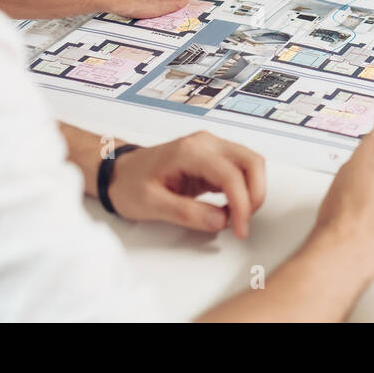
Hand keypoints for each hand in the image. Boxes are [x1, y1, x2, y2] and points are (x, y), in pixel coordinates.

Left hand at [108, 131, 265, 237]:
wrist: (117, 172)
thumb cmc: (129, 184)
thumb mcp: (151, 204)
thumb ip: (187, 213)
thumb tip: (221, 221)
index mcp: (191, 151)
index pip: (231, 175)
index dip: (242, 205)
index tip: (239, 229)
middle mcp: (206, 143)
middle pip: (252, 162)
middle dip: (256, 195)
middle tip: (243, 223)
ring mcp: (212, 148)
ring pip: (251, 165)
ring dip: (252, 192)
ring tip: (235, 218)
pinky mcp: (213, 158)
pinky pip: (240, 171)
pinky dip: (243, 190)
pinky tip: (230, 209)